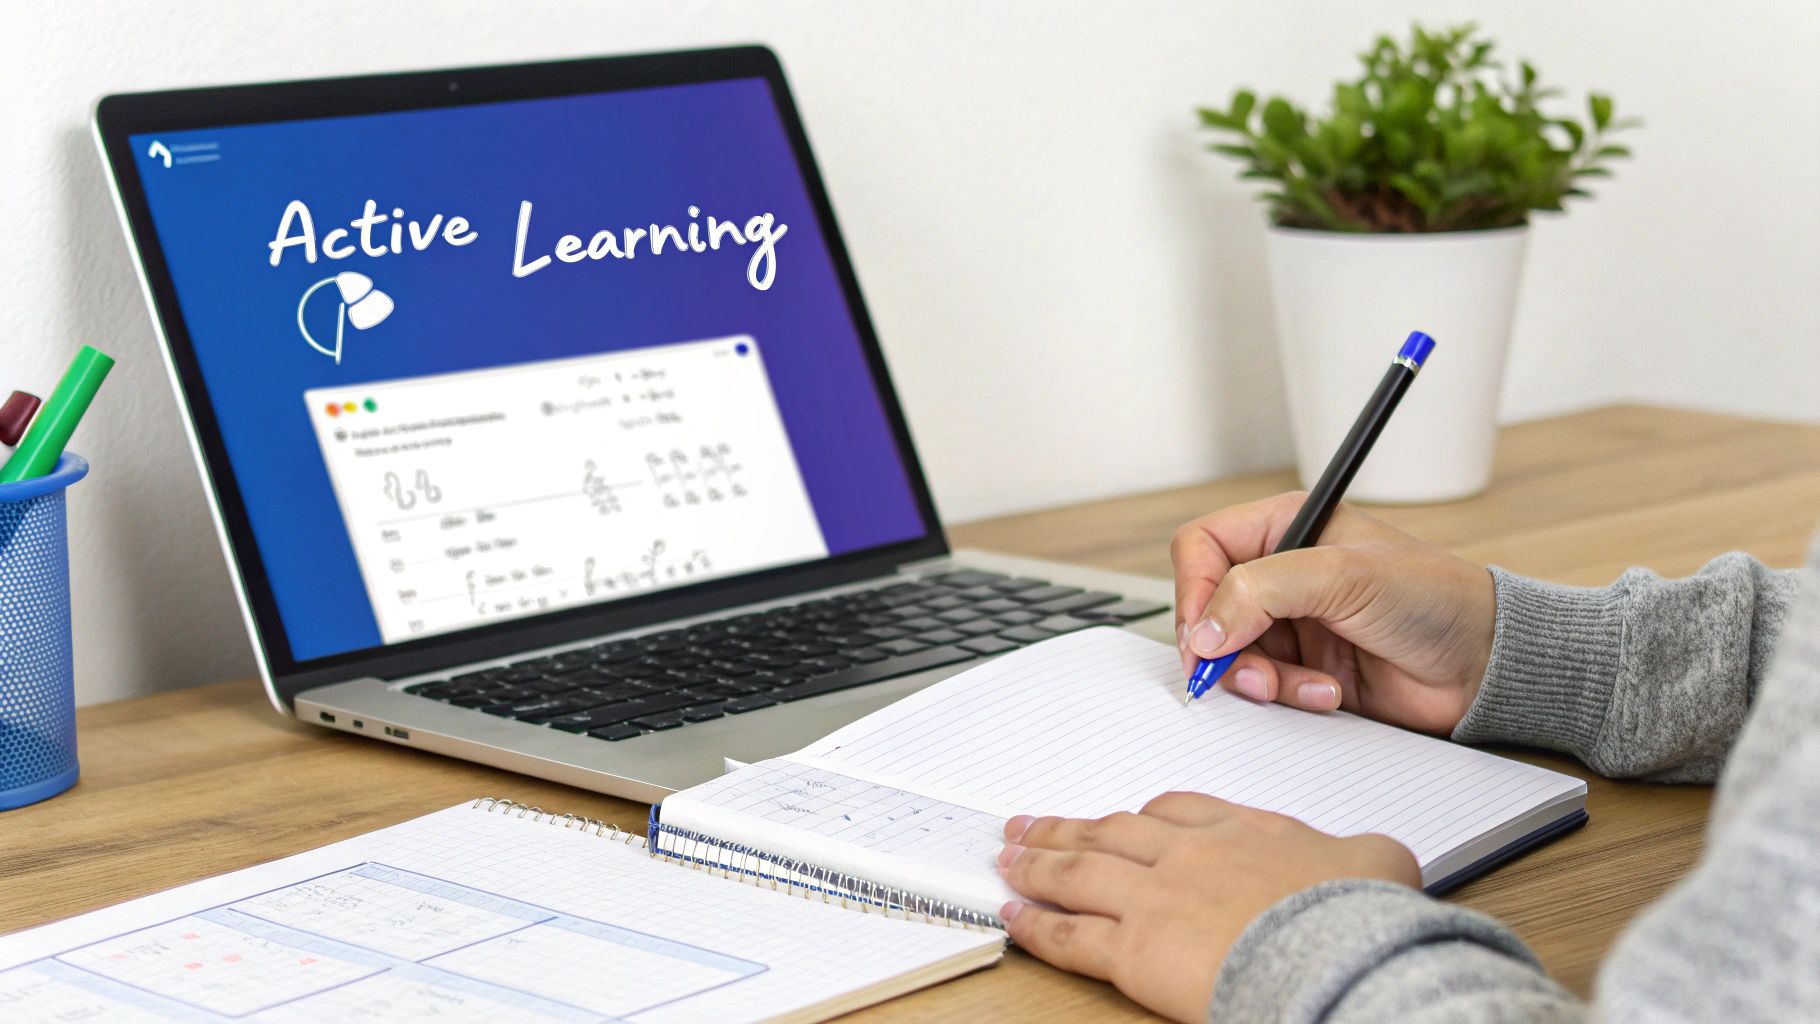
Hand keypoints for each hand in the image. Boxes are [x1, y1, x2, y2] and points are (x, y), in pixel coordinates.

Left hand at [998, 794, 1419, 1022]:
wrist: (1334, 950)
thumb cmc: (1358, 914)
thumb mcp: (1377, 861)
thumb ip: (1362, 851)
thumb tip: (1376, 857)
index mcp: (1240, 830)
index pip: (1176, 811)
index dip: (1139, 817)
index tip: (1122, 818)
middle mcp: (1186, 854)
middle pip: (1111, 833)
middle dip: (1067, 828)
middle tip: (1031, 824)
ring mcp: (1153, 898)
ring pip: (1078, 872)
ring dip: (1037, 863)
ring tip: (1009, 857)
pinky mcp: (1133, 948)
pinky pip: (1070, 935)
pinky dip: (1035, 925)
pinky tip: (1012, 917)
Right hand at [1172, 491, 1495, 734]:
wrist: (1483, 663)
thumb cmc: (1434, 596)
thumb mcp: (1342, 574)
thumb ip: (1261, 591)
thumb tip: (1203, 629)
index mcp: (1284, 528)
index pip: (1202, 547)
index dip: (1192, 588)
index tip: (1204, 633)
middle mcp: (1280, 574)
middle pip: (1207, 609)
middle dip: (1224, 647)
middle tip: (1244, 673)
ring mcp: (1290, 624)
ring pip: (1231, 656)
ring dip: (1261, 678)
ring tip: (1303, 685)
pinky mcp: (1303, 670)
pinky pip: (1263, 689)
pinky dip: (1288, 697)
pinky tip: (1329, 692)